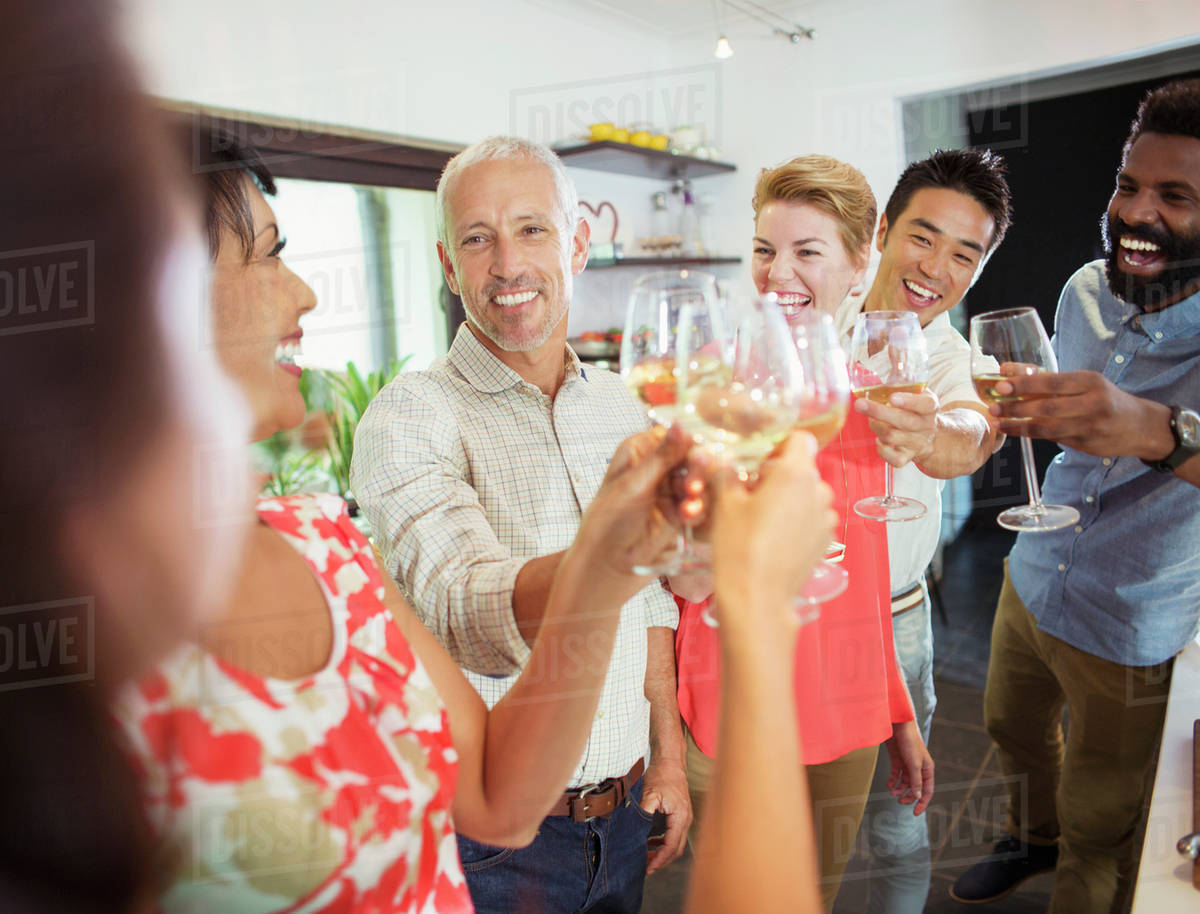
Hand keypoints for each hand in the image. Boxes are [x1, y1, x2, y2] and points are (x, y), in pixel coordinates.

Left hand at [578, 425, 691, 580]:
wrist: (607, 565)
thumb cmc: (608, 520)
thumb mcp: (633, 485)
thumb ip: (662, 457)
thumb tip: (681, 424)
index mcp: (641, 450)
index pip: (675, 436)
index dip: (691, 444)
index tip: (700, 455)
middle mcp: (658, 466)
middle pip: (692, 458)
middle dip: (698, 471)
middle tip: (693, 486)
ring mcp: (671, 490)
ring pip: (700, 481)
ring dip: (699, 492)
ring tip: (688, 506)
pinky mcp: (680, 512)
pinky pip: (700, 504)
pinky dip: (697, 509)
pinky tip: (687, 516)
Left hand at [641, 757, 692, 873]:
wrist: (671, 761)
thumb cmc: (662, 775)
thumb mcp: (650, 794)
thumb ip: (644, 813)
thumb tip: (634, 830)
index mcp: (680, 816)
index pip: (671, 846)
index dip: (659, 859)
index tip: (648, 868)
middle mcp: (686, 819)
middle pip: (676, 849)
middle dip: (661, 860)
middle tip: (645, 868)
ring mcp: (685, 817)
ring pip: (676, 843)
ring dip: (663, 852)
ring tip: (647, 859)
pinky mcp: (681, 814)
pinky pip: (675, 834)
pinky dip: (664, 842)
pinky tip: (652, 843)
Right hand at [710, 432, 835, 618]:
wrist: (757, 597)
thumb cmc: (739, 547)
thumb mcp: (725, 504)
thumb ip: (727, 473)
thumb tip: (722, 460)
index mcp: (795, 473)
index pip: (799, 439)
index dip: (779, 446)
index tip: (760, 461)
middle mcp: (818, 491)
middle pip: (803, 468)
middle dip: (780, 475)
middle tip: (752, 493)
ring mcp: (825, 517)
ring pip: (808, 494)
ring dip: (790, 498)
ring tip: (763, 519)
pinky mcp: (826, 540)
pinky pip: (813, 517)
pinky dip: (798, 520)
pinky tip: (775, 538)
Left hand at [853, 390, 939, 467]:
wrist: (929, 436)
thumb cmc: (916, 410)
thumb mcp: (917, 393)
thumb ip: (903, 382)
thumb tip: (887, 358)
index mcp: (930, 407)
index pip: (925, 404)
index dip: (909, 401)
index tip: (892, 397)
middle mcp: (925, 426)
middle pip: (903, 421)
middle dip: (879, 412)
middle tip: (860, 404)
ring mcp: (917, 443)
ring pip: (892, 436)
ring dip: (876, 426)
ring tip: (872, 420)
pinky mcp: (908, 457)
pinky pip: (894, 459)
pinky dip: (881, 449)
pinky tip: (879, 440)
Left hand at [884, 720, 933, 814]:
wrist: (897, 725)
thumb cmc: (909, 742)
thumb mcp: (913, 764)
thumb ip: (915, 780)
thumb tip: (917, 796)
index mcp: (927, 769)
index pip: (927, 791)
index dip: (922, 802)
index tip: (915, 813)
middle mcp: (919, 768)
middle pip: (915, 788)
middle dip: (908, 796)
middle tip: (899, 801)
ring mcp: (908, 764)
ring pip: (905, 782)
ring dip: (899, 789)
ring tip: (891, 792)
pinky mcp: (897, 759)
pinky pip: (896, 774)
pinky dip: (893, 780)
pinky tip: (889, 784)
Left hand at [988, 369, 1173, 459]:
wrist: (1140, 426)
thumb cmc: (1104, 398)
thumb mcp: (1084, 382)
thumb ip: (1050, 379)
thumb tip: (1008, 371)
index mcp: (1090, 381)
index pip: (1052, 382)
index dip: (1024, 384)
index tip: (1001, 384)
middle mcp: (1092, 403)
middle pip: (1048, 407)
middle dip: (1016, 408)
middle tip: (993, 407)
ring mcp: (1090, 426)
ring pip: (1048, 427)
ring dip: (1019, 425)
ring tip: (998, 422)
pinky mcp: (1086, 444)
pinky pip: (1053, 439)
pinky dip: (1031, 434)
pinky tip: (1015, 430)